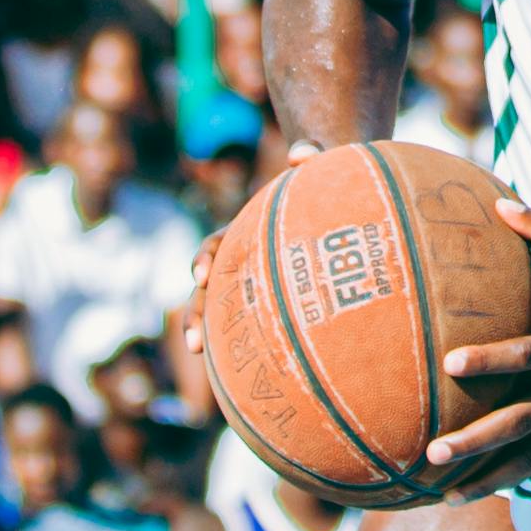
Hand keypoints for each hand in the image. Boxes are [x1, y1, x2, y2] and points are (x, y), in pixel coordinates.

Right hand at [183, 135, 311, 358]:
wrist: (334, 198)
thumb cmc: (323, 184)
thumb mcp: (319, 167)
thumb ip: (310, 155)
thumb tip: (301, 152)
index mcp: (245, 231)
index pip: (215, 246)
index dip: (205, 260)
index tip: (203, 276)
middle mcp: (241, 261)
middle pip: (208, 292)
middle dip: (197, 317)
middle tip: (196, 346)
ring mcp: (252, 283)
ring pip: (224, 316)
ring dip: (215, 341)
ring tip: (217, 372)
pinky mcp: (271, 301)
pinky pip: (258, 326)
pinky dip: (255, 349)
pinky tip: (261, 378)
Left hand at [426, 200, 530, 488]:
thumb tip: (501, 203)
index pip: (529, 353)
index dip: (492, 359)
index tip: (452, 362)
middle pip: (523, 419)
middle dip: (478, 439)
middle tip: (435, 451)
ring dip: (489, 476)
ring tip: (446, 495)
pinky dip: (508, 479)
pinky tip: (472, 492)